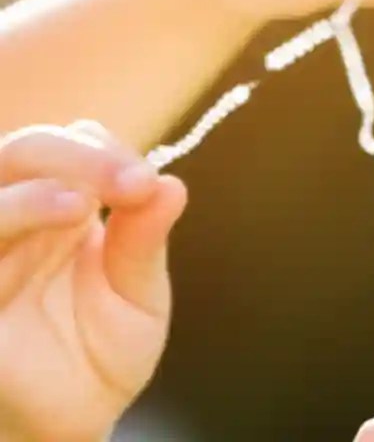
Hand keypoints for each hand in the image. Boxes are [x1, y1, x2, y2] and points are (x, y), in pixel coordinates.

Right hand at [0, 122, 185, 441]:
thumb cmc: (100, 352)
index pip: (72, 144)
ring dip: (28, 195)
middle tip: (129, 182)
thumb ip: (144, 243)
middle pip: (22, 152)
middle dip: (75, 156)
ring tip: (80, 203)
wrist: (70, 423)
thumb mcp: (137, 296)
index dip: (105, 151)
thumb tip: (172, 184)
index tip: (145, 183)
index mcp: (60, 206)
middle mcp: (15, 220)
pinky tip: (40, 235)